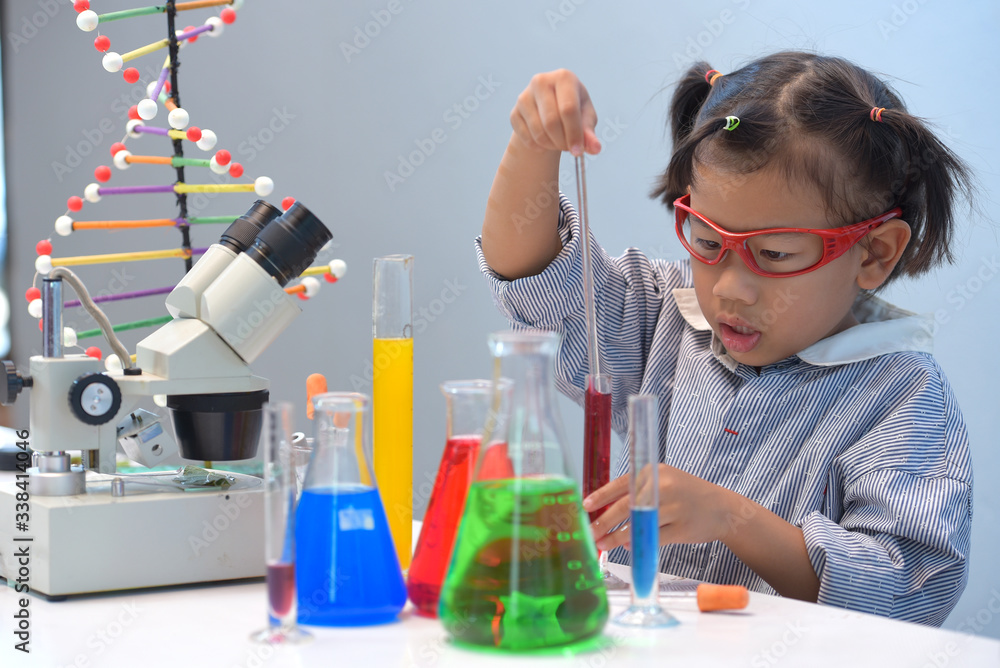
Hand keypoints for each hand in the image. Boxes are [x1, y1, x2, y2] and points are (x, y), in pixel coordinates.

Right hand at [510, 69, 600, 155]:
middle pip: (551, 122)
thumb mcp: (586, 118)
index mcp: (564, 77)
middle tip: (569, 148)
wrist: (551, 107)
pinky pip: (526, 137)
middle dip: (562, 141)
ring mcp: (524, 96)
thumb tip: (595, 149)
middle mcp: (541, 81)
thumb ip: (590, 133)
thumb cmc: (573, 110)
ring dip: (551, 145)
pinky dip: (538, 147)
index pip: (568, 109)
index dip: (574, 133)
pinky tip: (545, 143)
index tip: (578, 151)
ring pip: (538, 132)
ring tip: (559, 143)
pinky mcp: (514, 112)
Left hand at [582, 464, 736, 550]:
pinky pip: (653, 538)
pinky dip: (639, 544)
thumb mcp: (664, 483)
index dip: (601, 496)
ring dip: (616, 537)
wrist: (723, 508)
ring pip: (638, 525)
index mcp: (655, 473)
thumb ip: (639, 493)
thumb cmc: (687, 495)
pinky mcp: (682, 528)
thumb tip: (609, 510)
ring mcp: (674, 508)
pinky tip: (628, 548)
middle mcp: (664, 487)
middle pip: (626, 506)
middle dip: (603, 521)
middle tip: (589, 531)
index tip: (585, 506)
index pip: (622, 484)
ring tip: (602, 544)